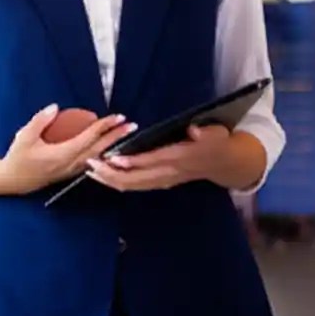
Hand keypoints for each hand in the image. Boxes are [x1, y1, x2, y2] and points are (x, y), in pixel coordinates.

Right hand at [0, 104, 137, 194]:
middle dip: (116, 136)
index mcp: (62, 154)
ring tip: (125, 136)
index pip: (89, 138)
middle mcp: (71, 164)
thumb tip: (55, 107)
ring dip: (112, 145)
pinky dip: (103, 154)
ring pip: (97, 157)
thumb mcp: (24, 136)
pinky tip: (110, 149)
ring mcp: (72, 170)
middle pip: (99, 148)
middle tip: (131, 125)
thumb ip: (40, 120)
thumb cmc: (18, 158)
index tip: (117, 117)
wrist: (13, 181)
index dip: (104, 126)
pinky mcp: (71, 173)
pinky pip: (92, 162)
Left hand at [85, 124, 230, 191]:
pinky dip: (118, 182)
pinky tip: (103, 176)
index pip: (153, 161)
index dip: (133, 161)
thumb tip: (194, 130)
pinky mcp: (160, 182)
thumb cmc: (216, 142)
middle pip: (137, 179)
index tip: (114, 158)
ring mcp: (164, 180)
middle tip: (91, 165)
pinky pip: (136, 186)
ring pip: (133, 185)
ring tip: (91, 171)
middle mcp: (169, 172)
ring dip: (111, 180)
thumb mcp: (216, 133)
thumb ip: (204, 132)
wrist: (224, 163)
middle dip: (112, 175)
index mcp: (180, 157)